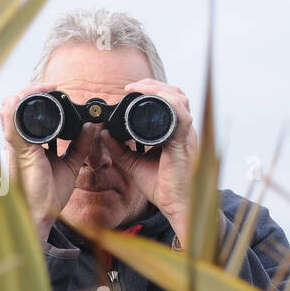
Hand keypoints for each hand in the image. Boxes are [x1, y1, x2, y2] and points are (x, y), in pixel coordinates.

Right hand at [0, 82, 98, 240]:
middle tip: (51, 87)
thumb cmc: (48, 195)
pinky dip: (20, 105)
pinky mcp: (19, 151)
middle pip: (14, 106)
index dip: (36, 97)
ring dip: (26, 93)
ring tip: (46, 87)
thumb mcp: (70, 165)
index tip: (56, 91)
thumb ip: (79, 146)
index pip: (25, 113)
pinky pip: (12, 122)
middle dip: (31, 91)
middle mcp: (18, 142)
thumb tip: (91, 127)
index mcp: (28, 145)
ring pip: (9, 108)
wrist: (41, 216)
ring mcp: (16, 146)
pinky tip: (35, 97)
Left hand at [99, 79, 200, 243]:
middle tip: (132, 87)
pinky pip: (182, 117)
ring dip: (159, 90)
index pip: (168, 101)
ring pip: (180, 99)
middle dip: (154, 85)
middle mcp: (183, 130)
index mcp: (174, 132)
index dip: (151, 90)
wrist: (175, 205)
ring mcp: (186, 135)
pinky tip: (154, 99)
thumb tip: (103, 133)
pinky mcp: (184, 143)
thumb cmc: (162, 186)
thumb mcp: (134, 164)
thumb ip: (120, 149)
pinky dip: (169, 104)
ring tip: (139, 89)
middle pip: (175, 94)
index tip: (129, 90)